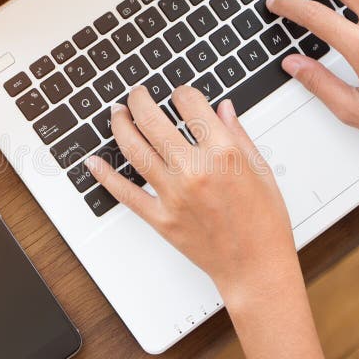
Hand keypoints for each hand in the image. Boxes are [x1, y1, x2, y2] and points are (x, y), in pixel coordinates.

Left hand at [85, 86, 297, 297]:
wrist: (255, 266)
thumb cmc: (264, 222)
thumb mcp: (261, 170)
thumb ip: (237, 135)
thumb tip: (222, 109)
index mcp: (224, 153)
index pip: (191, 106)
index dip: (182, 92)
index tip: (179, 94)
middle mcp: (195, 170)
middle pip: (153, 121)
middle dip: (140, 100)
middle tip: (136, 94)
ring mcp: (174, 195)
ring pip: (135, 150)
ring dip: (120, 126)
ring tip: (117, 114)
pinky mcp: (161, 218)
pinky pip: (126, 193)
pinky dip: (105, 176)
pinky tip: (94, 162)